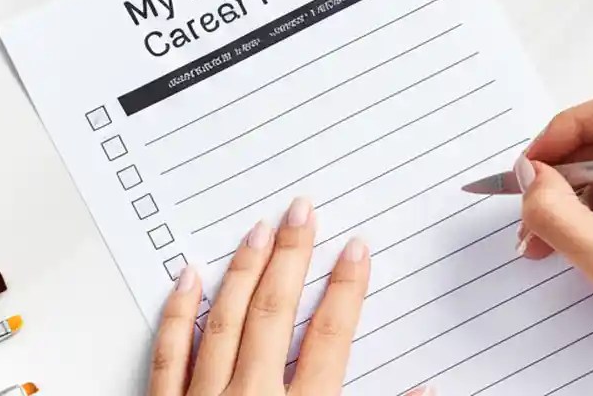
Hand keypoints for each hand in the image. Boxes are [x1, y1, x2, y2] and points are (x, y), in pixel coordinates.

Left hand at [148, 197, 369, 395]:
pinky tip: (190, 278)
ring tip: (258, 232)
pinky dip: (179, 314)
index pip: (329, 338)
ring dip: (244, 271)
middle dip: (292, 257)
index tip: (354, 251)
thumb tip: (422, 390)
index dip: (345, 290)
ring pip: (226, 322)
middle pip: (274, 313)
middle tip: (301, 214)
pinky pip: (170, 356)